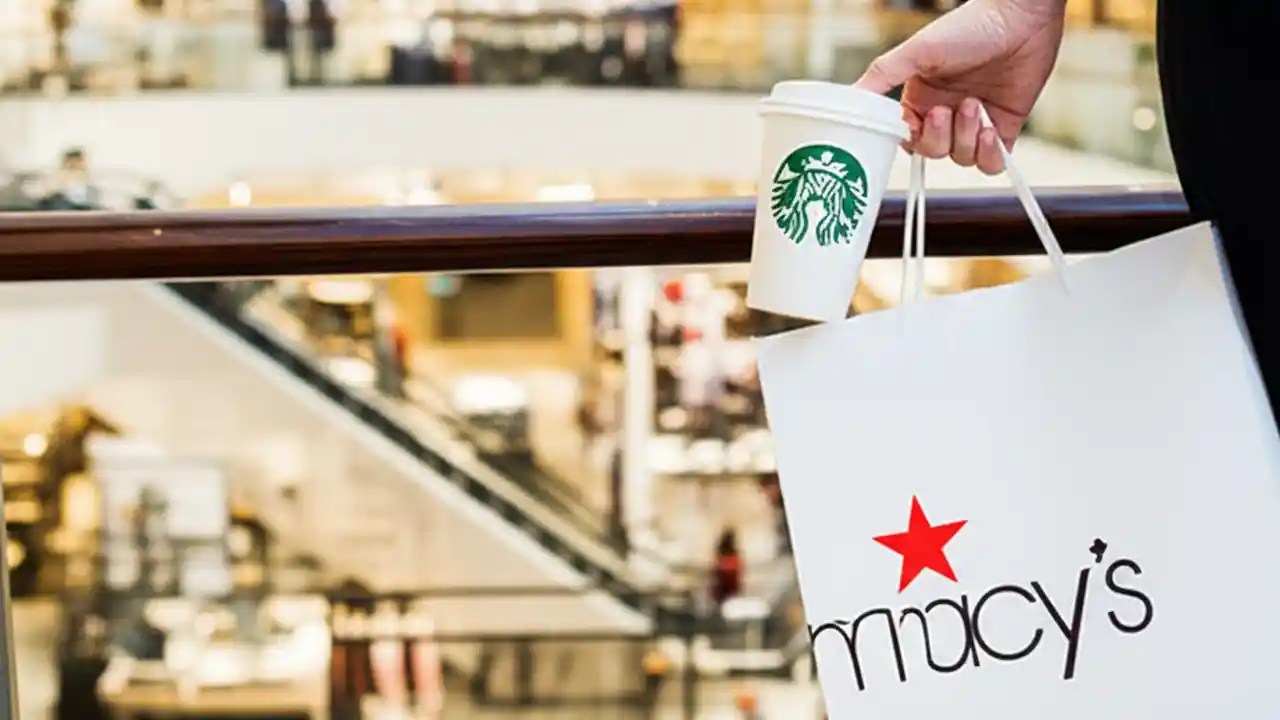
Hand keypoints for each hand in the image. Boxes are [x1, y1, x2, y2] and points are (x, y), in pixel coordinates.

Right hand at [855, 0, 1066, 173]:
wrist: (1020, 17)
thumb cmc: (968, 27)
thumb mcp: (915, 51)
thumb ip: (882, 76)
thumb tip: (849, 97)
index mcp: (920, 98)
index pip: (906, 137)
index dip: (910, 138)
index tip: (915, 123)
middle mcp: (946, 112)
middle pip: (932, 152)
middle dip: (939, 137)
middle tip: (947, 110)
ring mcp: (975, 122)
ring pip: (960, 158)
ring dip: (965, 138)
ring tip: (976, 105)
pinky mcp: (1004, 127)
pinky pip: (991, 164)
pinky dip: (989, 155)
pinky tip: (990, 130)